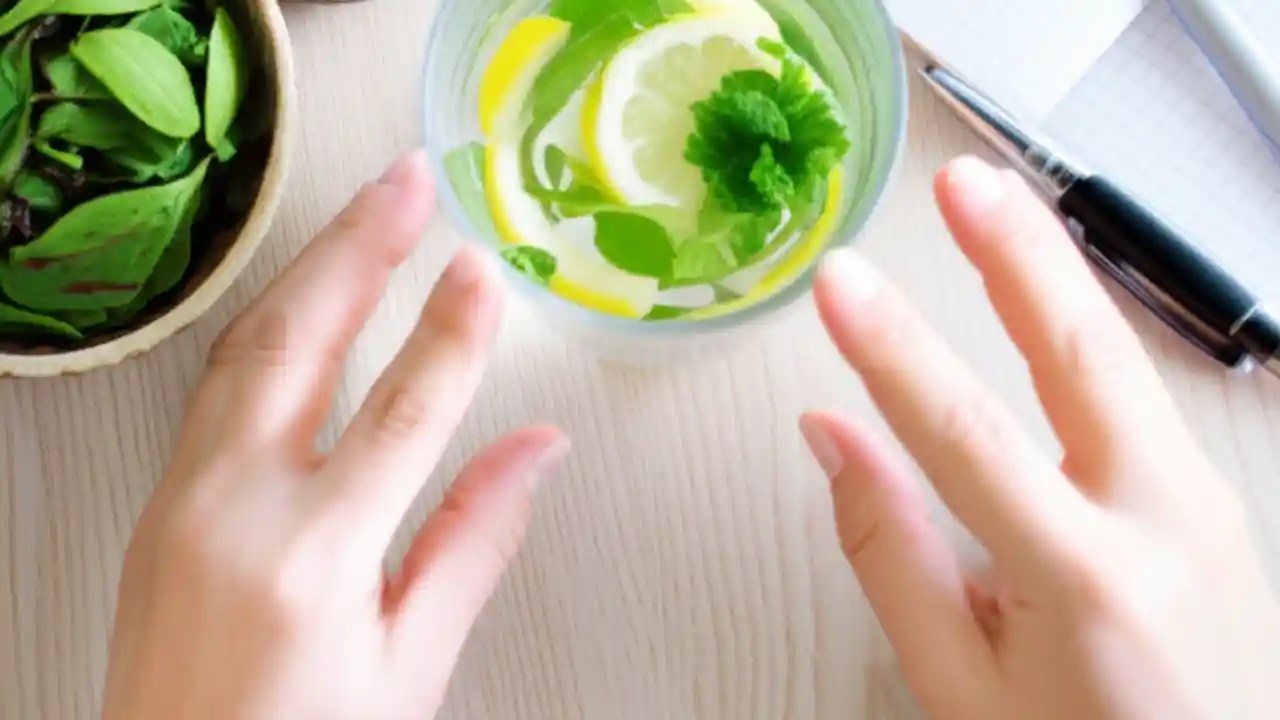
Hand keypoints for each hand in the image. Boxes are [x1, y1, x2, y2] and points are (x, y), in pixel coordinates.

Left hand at [102, 151, 567, 719]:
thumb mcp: (411, 667)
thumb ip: (473, 543)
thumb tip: (531, 455)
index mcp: (312, 559)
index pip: (401, 411)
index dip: (452, 330)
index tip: (482, 267)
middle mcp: (232, 513)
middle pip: (302, 341)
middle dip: (361, 246)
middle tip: (407, 182)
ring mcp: (182, 501)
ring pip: (247, 349)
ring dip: (310, 269)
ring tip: (364, 217)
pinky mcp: (160, 505)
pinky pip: (216, 386)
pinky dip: (268, 325)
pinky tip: (301, 300)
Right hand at [803, 157, 1279, 719]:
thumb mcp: (959, 686)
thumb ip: (891, 554)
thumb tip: (835, 442)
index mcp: (1091, 582)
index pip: (968, 435)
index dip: (893, 350)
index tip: (843, 286)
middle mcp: (1166, 526)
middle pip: (1083, 357)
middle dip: (1017, 255)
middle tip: (962, 184)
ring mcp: (1202, 508)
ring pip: (1122, 360)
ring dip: (1054, 274)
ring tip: (997, 209)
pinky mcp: (1209, 501)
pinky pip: (1135, 395)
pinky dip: (1080, 331)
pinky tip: (1045, 295)